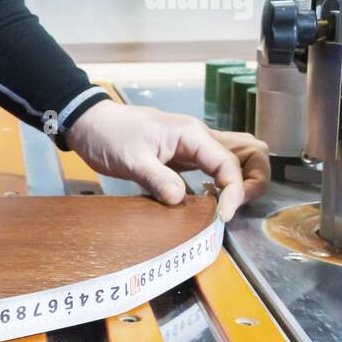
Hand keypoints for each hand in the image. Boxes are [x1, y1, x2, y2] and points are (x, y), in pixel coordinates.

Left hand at [65, 100, 270, 220]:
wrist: (89, 124)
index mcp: (192, 135)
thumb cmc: (109, 135)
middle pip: (247, 155)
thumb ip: (157, 179)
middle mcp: (198, 139)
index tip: (222, 216)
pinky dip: (216, 188)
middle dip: (252, 182)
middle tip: (233, 209)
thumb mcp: (131, 159)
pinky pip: (211, 172)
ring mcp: (191, 148)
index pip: (230, 163)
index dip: (234, 192)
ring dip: (237, 185)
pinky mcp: (181, 159)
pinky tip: (205, 207)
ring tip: (225, 209)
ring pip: (232, 163)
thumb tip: (180, 200)